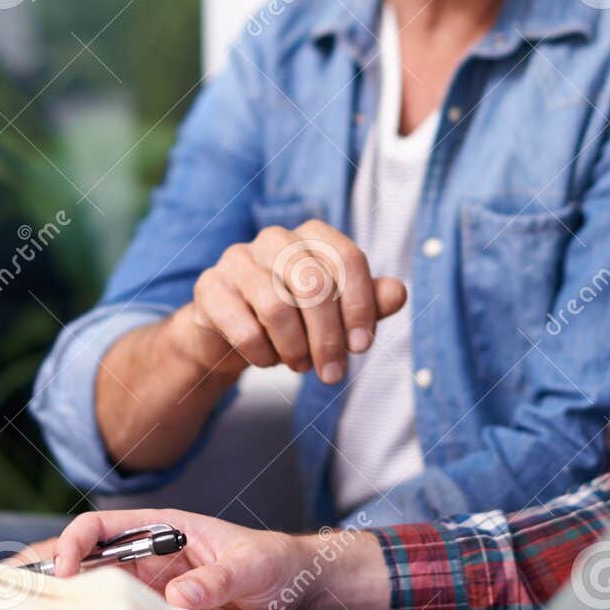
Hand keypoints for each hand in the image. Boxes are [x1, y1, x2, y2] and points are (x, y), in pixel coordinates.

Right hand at [51, 508, 389, 609]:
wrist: (301, 591)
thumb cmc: (278, 563)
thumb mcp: (257, 564)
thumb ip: (221, 577)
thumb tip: (181, 597)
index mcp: (162, 530)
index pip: (100, 528)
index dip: (73, 546)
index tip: (64, 575)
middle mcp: (145, 561)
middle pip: (75, 568)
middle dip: (40, 593)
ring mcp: (143, 596)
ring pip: (81, 607)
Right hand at [182, 220, 406, 384]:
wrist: (229, 332)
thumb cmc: (293, 317)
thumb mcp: (336, 312)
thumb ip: (368, 301)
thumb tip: (399, 292)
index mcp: (312, 236)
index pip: (348, 259)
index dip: (360, 306)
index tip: (362, 347)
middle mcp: (275, 238)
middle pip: (314, 285)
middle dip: (328, 339)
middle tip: (332, 374)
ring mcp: (238, 259)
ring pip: (277, 308)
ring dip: (294, 349)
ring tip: (299, 365)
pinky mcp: (210, 287)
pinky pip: (243, 327)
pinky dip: (262, 354)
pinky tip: (267, 359)